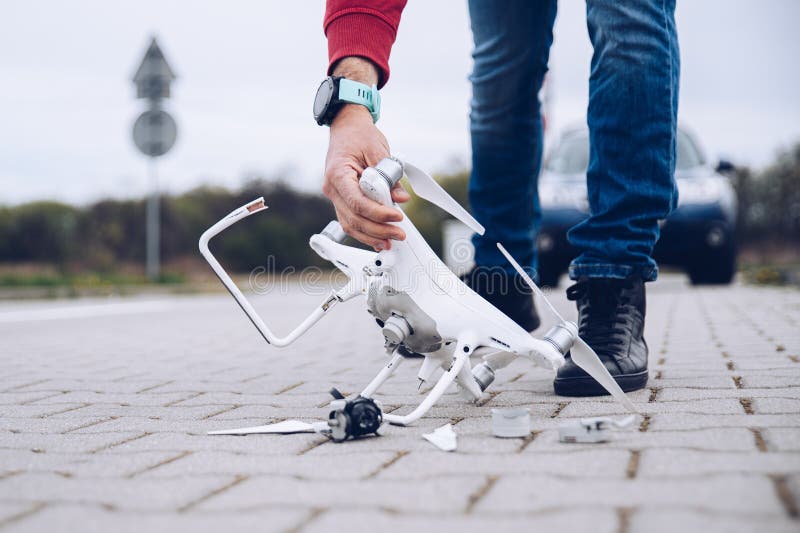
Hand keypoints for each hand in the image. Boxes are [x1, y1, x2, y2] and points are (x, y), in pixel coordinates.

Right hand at [323, 104, 409, 250]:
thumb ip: (388, 176)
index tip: (397, 216)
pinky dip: (365, 232)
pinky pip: (351, 221)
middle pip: (353, 218)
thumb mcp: (378, 150)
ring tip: (392, 241)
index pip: (357, 202)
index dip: (377, 213)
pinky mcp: (342, 200)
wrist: (346, 128)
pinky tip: (379, 239)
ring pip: (350, 224)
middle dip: (378, 229)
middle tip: (399, 233)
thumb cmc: (359, 135)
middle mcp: (332, 188)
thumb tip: (401, 199)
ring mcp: (335, 196)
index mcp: (338, 174)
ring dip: (371, 236)